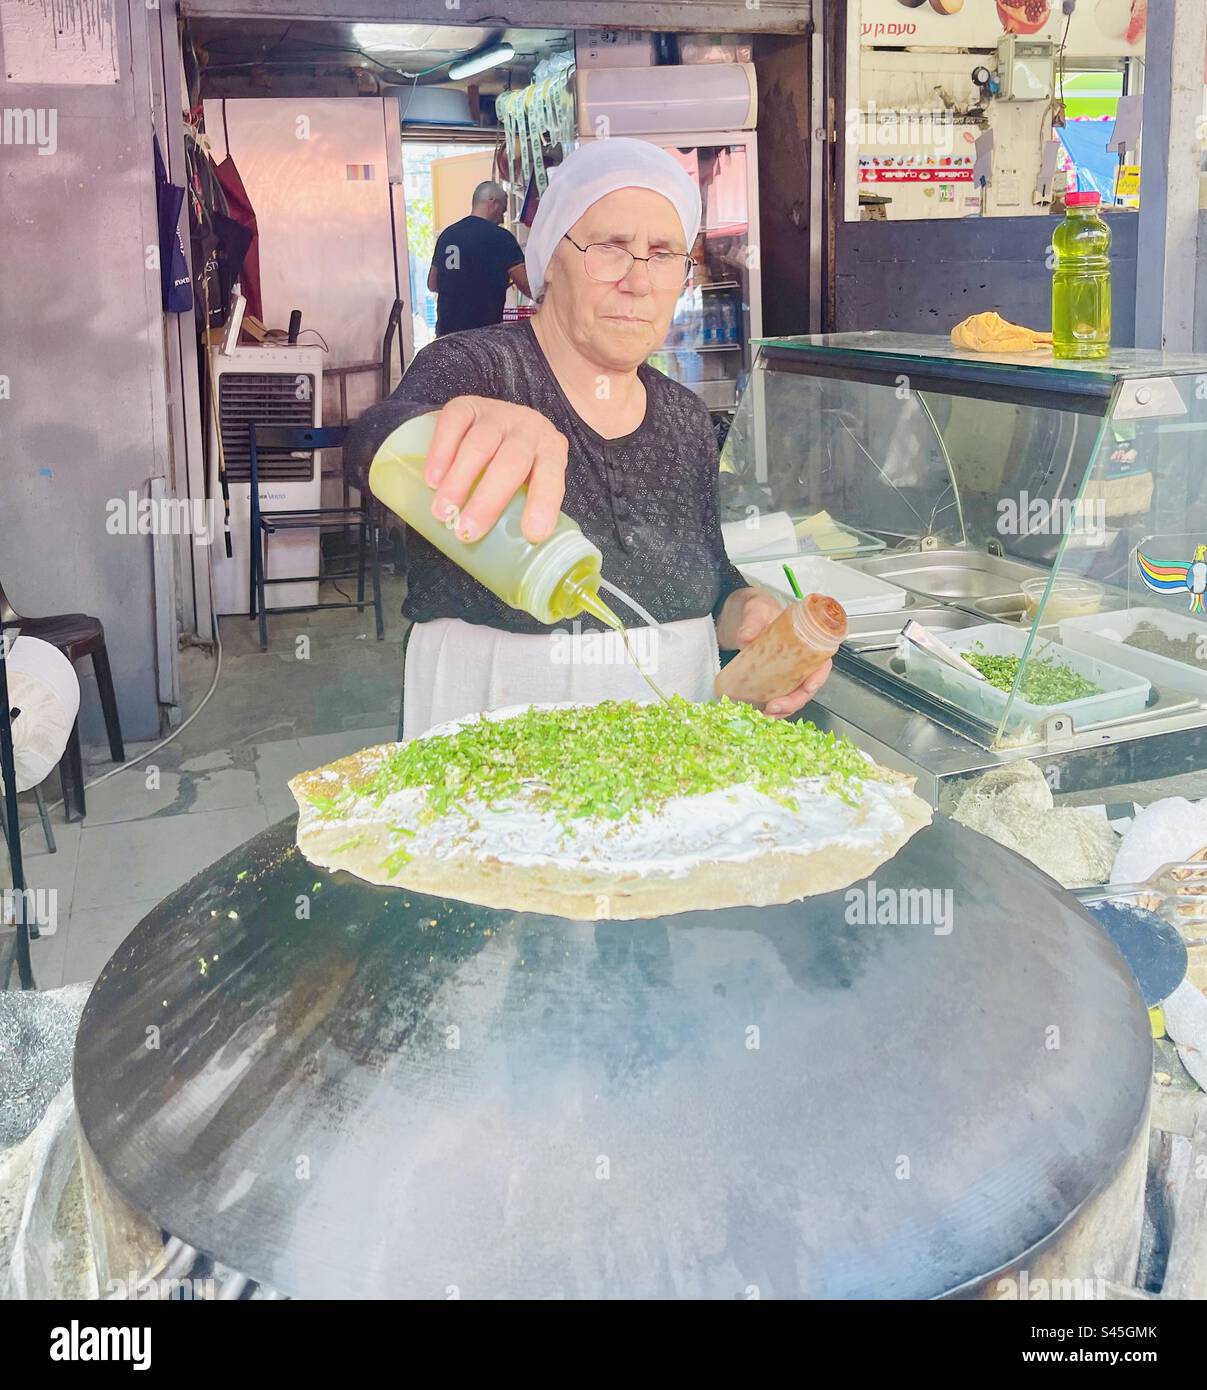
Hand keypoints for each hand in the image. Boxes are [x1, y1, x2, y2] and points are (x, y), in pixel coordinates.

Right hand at [424, 396, 569, 543]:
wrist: (499, 418)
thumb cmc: (516, 463)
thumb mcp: (530, 481)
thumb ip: (520, 506)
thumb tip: (504, 555)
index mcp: (550, 452)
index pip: (551, 477)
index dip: (543, 504)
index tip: (531, 534)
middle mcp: (527, 429)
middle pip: (512, 461)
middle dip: (489, 499)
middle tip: (466, 531)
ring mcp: (497, 414)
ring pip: (481, 443)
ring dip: (459, 480)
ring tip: (442, 511)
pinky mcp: (467, 404)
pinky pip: (454, 422)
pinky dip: (441, 451)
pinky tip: (431, 479)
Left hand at [732, 589, 832, 719]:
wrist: (740, 615)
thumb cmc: (757, 609)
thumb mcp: (755, 609)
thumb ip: (752, 621)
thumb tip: (746, 636)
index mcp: (806, 642)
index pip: (821, 664)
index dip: (818, 678)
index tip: (807, 686)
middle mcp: (799, 660)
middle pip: (806, 687)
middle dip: (793, 701)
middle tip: (774, 707)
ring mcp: (786, 672)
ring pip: (792, 696)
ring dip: (782, 710)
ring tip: (765, 714)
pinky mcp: (771, 679)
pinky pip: (777, 697)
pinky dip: (770, 708)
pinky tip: (759, 712)